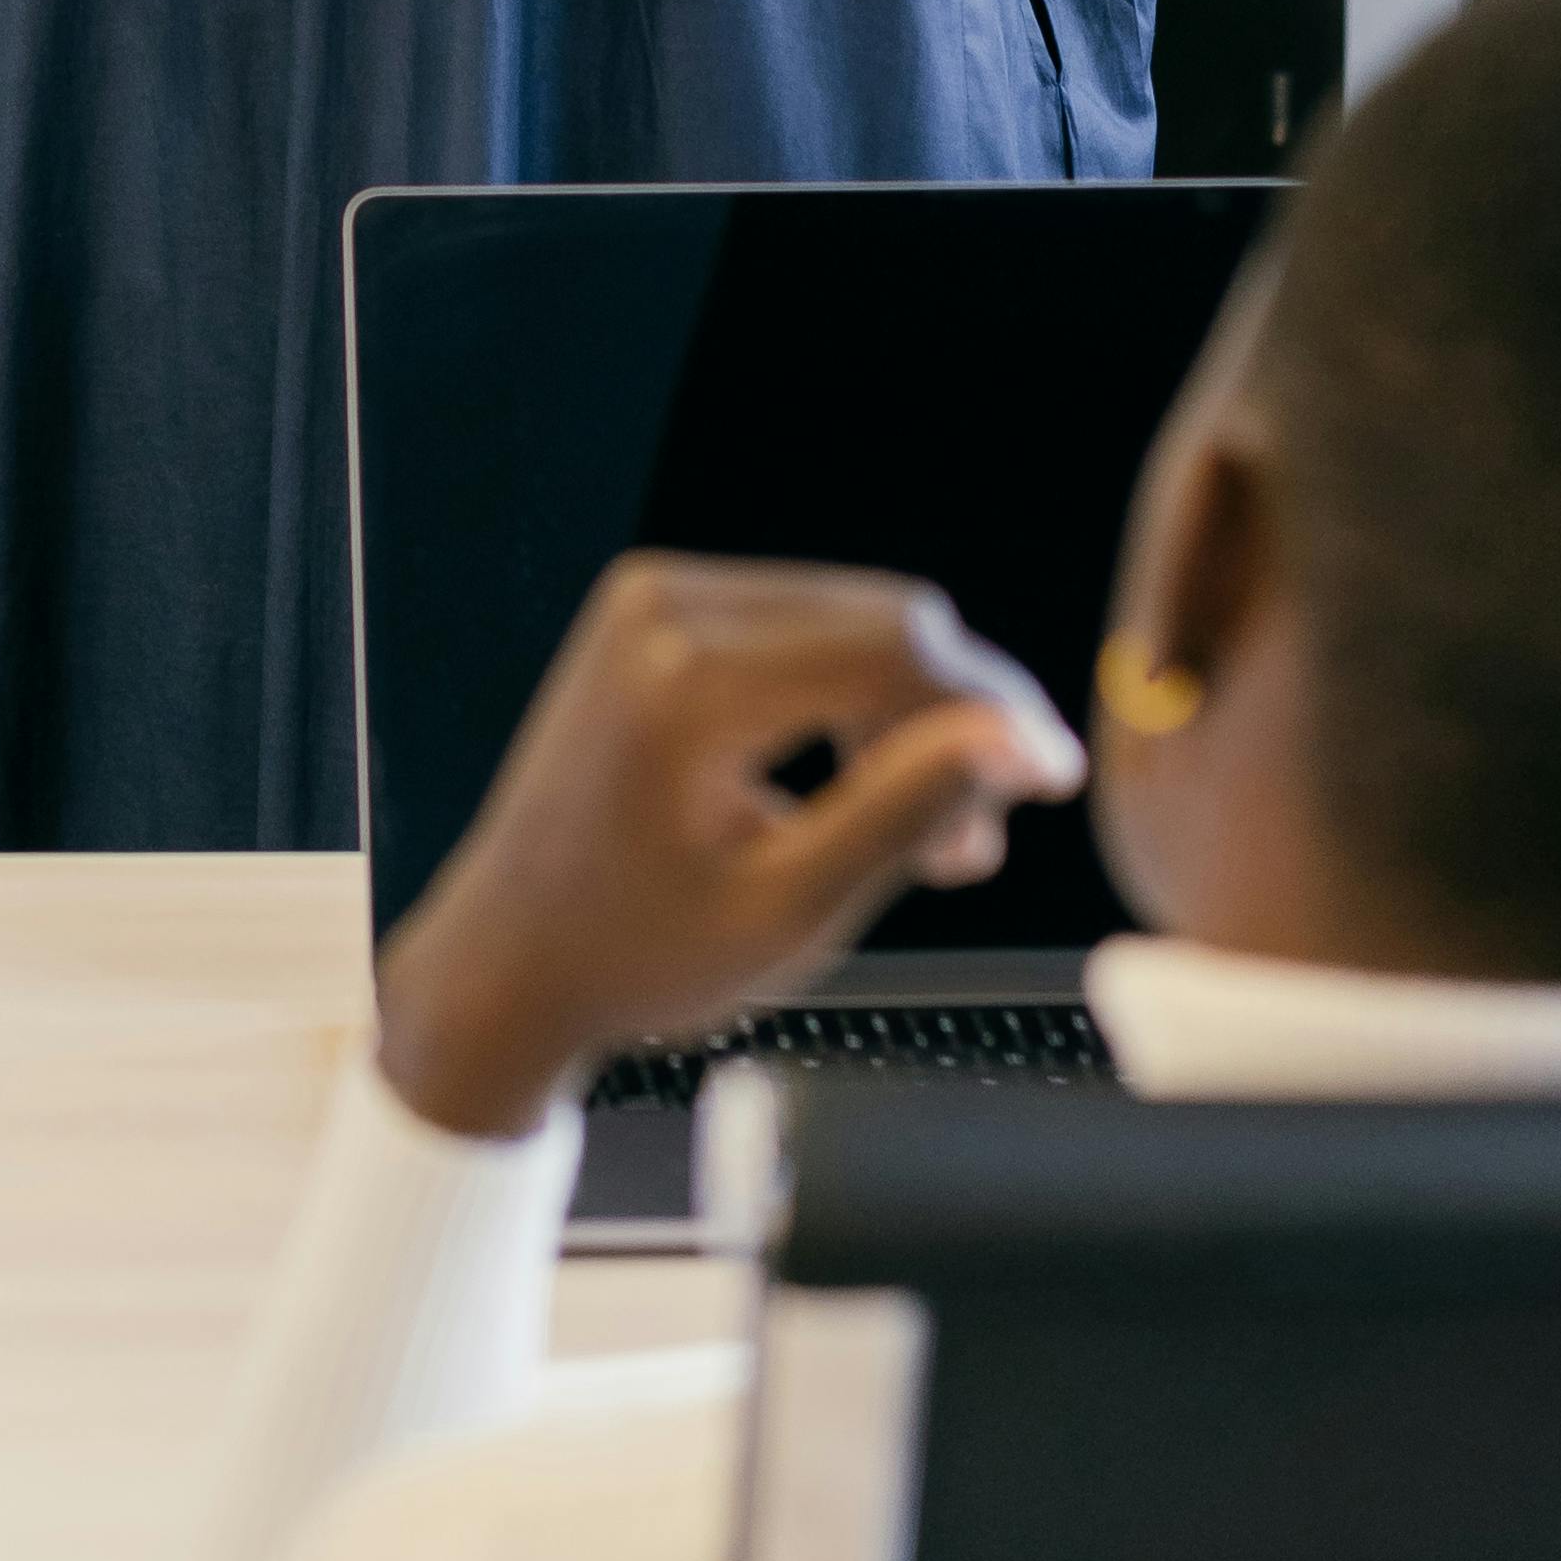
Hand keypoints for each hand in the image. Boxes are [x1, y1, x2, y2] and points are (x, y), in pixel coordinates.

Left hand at [375, 552, 1087, 1141]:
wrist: (505, 960)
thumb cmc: (637, 958)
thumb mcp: (788, 911)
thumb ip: (902, 812)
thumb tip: (1019, 738)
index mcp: (686, 680)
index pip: (894, 644)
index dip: (993, 706)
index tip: (1055, 780)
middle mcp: (661, 608)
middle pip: (878, 621)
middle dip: (953, 721)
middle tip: (982, 841)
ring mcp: (648, 600)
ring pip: (846, 622)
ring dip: (905, 718)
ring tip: (938, 844)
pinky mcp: (649, 614)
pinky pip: (793, 630)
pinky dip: (847, 701)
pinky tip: (871, 792)